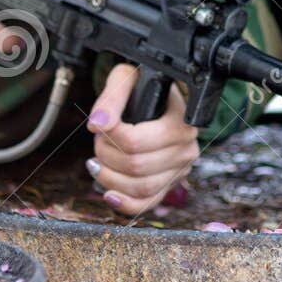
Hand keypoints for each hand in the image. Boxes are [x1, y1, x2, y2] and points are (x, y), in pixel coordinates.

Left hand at [86, 63, 198, 216]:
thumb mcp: (127, 78)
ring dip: (110, 177)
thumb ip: (112, 96)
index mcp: (181, 121)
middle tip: (98, 140)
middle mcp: (186, 148)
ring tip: (98, 161)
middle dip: (106, 154)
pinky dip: (125, 204)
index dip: (109, 136)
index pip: (137, 140)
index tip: (96, 125)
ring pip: (141, 187)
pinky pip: (148, 203)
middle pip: (136, 165)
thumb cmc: (143, 87)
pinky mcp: (169, 185)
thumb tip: (98, 124)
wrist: (156, 97)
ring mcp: (179, 169)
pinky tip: (108, 194)